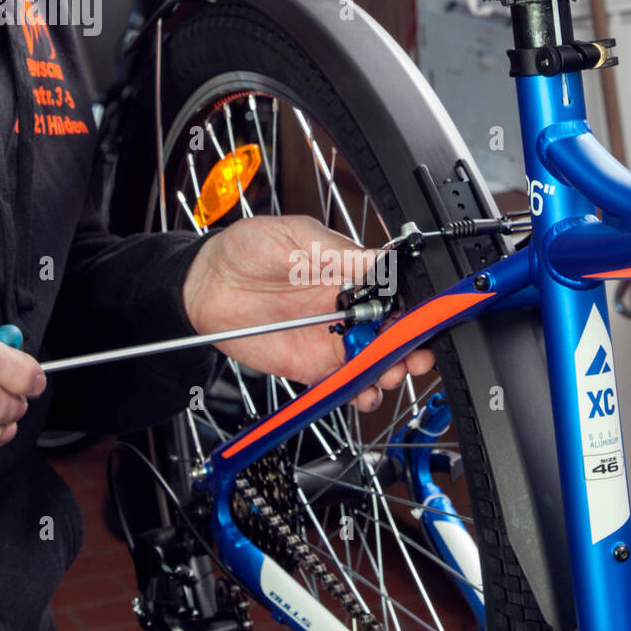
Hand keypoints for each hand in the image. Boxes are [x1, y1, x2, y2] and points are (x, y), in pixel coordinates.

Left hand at [180, 215, 433, 411]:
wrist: (204, 285)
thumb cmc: (246, 250)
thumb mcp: (294, 238)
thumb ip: (338, 254)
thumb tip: (382, 262)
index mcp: (349, 272)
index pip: (397, 292)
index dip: (416, 308)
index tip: (426, 319)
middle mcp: (347, 307)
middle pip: (396, 332)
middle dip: (412, 347)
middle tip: (413, 355)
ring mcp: (332, 338)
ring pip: (377, 362)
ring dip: (391, 372)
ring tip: (389, 374)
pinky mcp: (312, 365)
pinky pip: (344, 384)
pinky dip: (359, 393)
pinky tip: (364, 393)